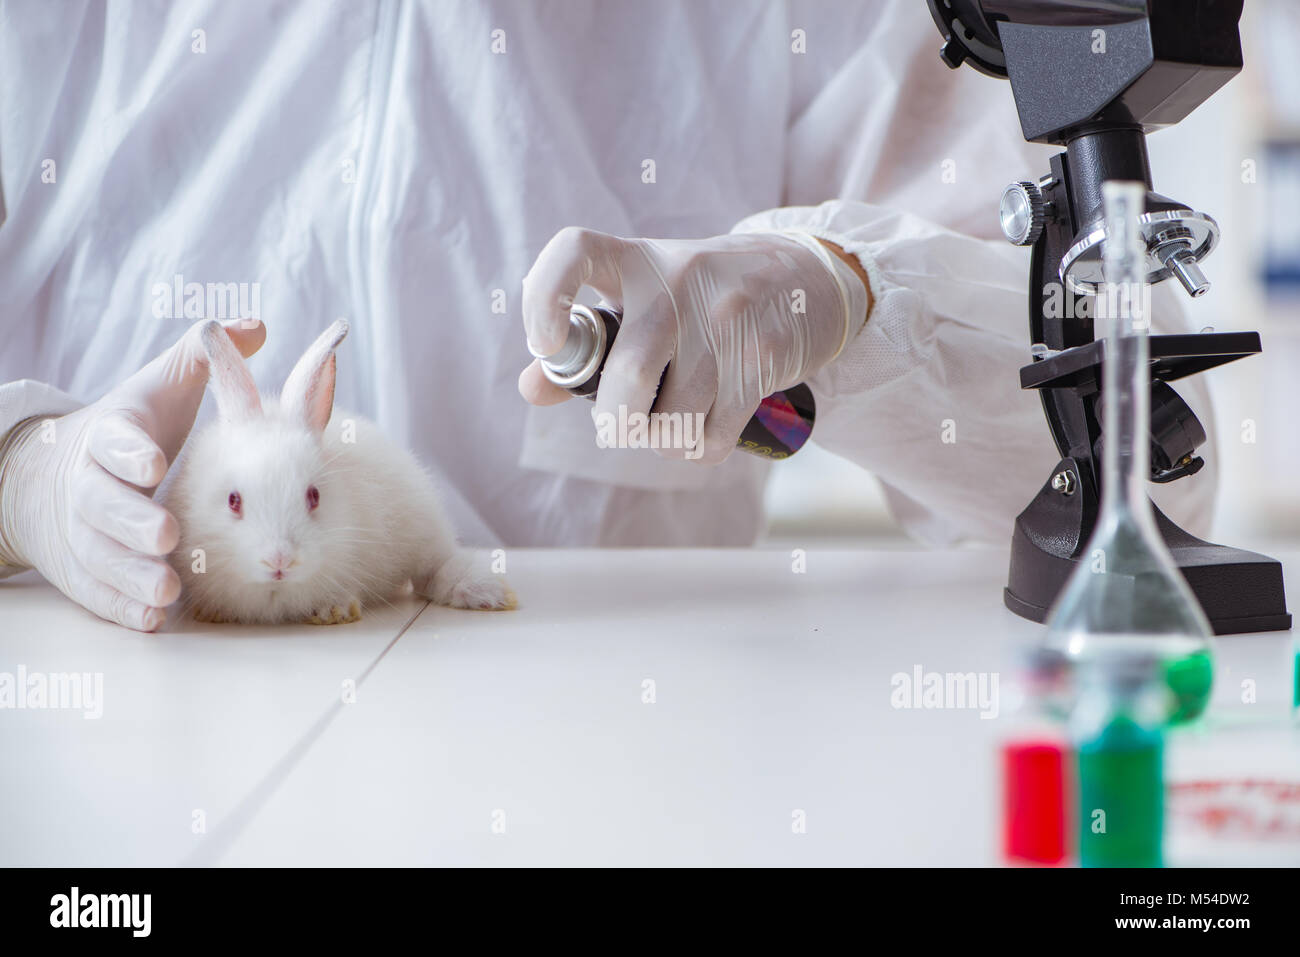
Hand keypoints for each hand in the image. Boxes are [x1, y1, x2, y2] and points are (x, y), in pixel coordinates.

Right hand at [0, 319, 265, 630]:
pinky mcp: (84, 572)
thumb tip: (256, 327)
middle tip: (166, 535)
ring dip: (132, 574)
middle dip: (131, 521)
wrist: (54, 480)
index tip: (153, 463)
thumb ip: (205, 361)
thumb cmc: (130, 433)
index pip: (113, 441)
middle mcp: (91, 486)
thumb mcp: (159, 391)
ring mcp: (83, 533)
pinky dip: (123, 607)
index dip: (129, 452)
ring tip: (168, 590)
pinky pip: (99, 593)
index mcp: (110, 436)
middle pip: (102, 506)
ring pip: (100, 557)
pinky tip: (155, 619)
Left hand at [518, 228, 866, 462]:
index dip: (545, 299)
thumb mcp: (645, 302)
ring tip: (671, 423)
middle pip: (628, 375)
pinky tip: (703, 428)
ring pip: (672, 418)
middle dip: (618, 422)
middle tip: (623, 425)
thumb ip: (586, 346)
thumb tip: (530, 389)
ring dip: (662, 441)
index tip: (545, 345)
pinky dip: (698, 449)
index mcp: (636, 259)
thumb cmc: (701, 301)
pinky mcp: (764, 353)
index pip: (574, 252)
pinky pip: (711, 436)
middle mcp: (680, 277)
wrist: (804, 279)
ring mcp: (728, 314)